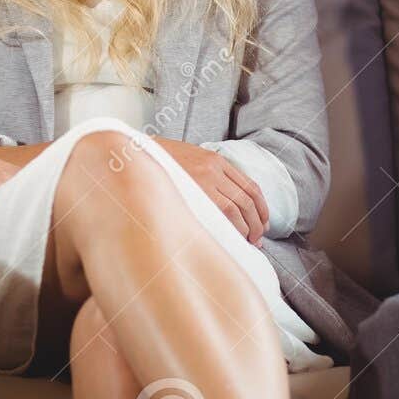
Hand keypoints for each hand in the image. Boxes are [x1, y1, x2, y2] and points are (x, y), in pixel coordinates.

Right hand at [151, 137, 268, 243]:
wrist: (135, 156)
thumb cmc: (162, 164)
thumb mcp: (191, 159)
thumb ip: (210, 174)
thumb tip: (231, 206)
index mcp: (216, 160)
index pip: (250, 186)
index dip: (262, 208)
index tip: (263, 223)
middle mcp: (213, 169)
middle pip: (247, 200)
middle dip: (257, 223)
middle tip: (257, 238)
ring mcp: (203, 181)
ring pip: (237, 209)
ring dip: (247, 228)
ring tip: (249, 242)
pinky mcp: (192, 192)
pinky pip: (221, 214)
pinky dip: (232, 228)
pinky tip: (234, 238)